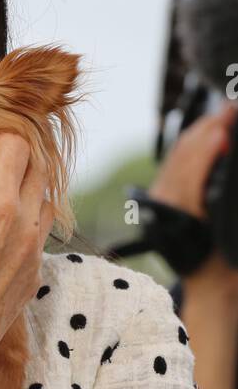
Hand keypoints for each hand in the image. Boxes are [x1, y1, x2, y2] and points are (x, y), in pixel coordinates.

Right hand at [0, 134, 53, 388]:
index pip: (17, 148)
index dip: (0, 135)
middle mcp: (25, 226)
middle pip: (39, 169)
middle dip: (18, 155)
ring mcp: (34, 252)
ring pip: (45, 200)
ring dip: (25, 187)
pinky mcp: (34, 274)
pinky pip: (38, 232)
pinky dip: (25, 217)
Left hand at [148, 100, 237, 301]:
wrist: (205, 279)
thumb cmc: (222, 259)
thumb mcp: (226, 232)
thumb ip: (227, 203)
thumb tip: (225, 151)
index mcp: (180, 218)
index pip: (190, 177)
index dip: (205, 153)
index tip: (222, 132)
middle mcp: (165, 205)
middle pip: (183, 160)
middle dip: (206, 131)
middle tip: (229, 109)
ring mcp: (160, 198)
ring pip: (178, 156)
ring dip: (201, 131)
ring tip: (222, 112)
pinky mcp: (160, 193)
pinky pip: (175, 161)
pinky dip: (193, 141)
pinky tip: (208, 128)